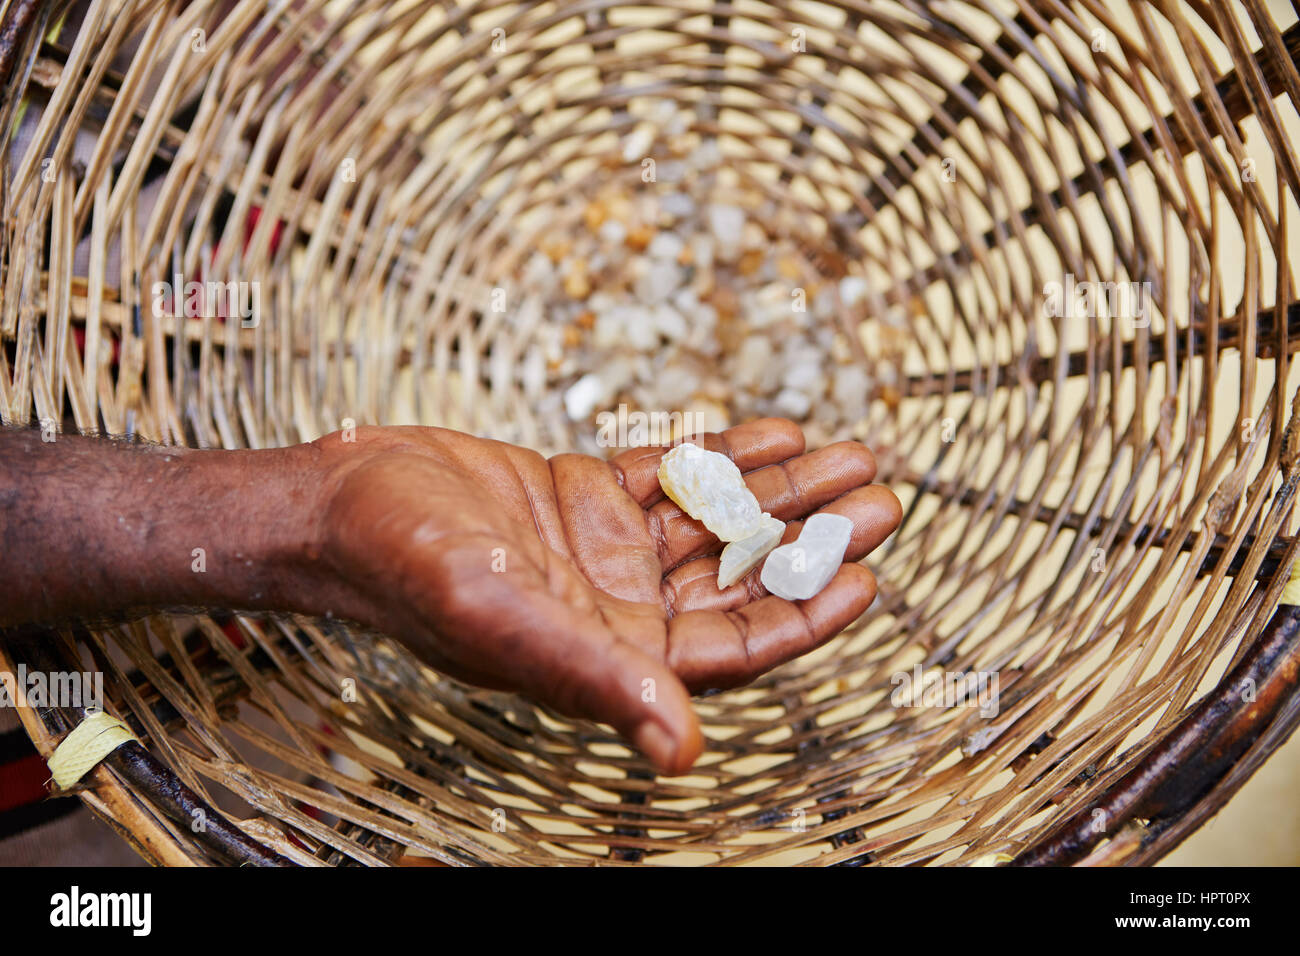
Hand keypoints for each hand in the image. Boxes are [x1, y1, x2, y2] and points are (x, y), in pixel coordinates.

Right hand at [300, 420, 899, 773]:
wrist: (342, 501)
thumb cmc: (404, 567)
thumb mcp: (503, 618)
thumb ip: (596, 677)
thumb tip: (681, 750)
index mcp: (609, 652)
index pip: (733, 645)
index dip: (803, 614)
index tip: (866, 573)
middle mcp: (618, 607)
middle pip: (740, 576)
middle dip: (811, 537)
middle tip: (878, 496)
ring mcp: (605, 550)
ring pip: (717, 522)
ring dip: (781, 491)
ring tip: (847, 454)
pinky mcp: (583, 498)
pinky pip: (672, 479)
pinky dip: (723, 458)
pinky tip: (770, 433)